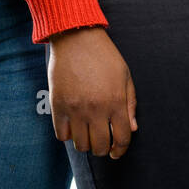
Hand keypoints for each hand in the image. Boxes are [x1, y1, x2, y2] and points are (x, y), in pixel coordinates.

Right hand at [47, 26, 137, 159]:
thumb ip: (130, 103)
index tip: (116, 151)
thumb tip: (132, 129)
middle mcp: (96, 109)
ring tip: (87, 132)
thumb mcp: (125, 75)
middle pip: (100, 147)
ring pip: (81, 145)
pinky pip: (62, 135)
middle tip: (102, 141)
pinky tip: (73, 125)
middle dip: (103, 148)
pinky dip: (68, 135)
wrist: (76, 37)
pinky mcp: (57, 105)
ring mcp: (75, 109)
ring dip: (85, 143)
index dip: (120, 149)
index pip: (122, 139)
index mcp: (116, 102)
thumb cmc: (104, 55)